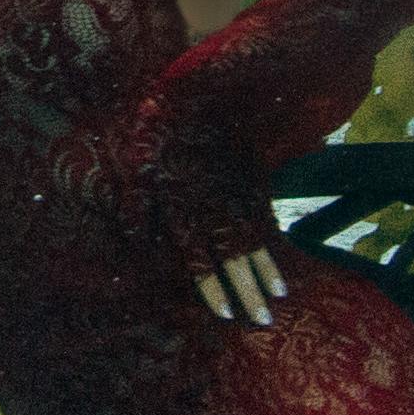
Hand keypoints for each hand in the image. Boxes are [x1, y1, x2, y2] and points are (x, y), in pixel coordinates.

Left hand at [131, 90, 290, 331]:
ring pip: (255, 244)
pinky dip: (274, 245)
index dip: (213, 288)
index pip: (201, 260)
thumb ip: (137, 205)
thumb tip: (133, 238)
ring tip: (277, 300)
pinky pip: (265, 222)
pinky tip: (280, 261)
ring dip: (266, 275)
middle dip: (248, 292)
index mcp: (185, 211)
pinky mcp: (254, 183)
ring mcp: (239, 197)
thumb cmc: (165, 133)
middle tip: (261, 321)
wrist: (207, 94)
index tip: (224, 314)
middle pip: (234, 260)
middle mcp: (216, 210)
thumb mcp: (140, 167)